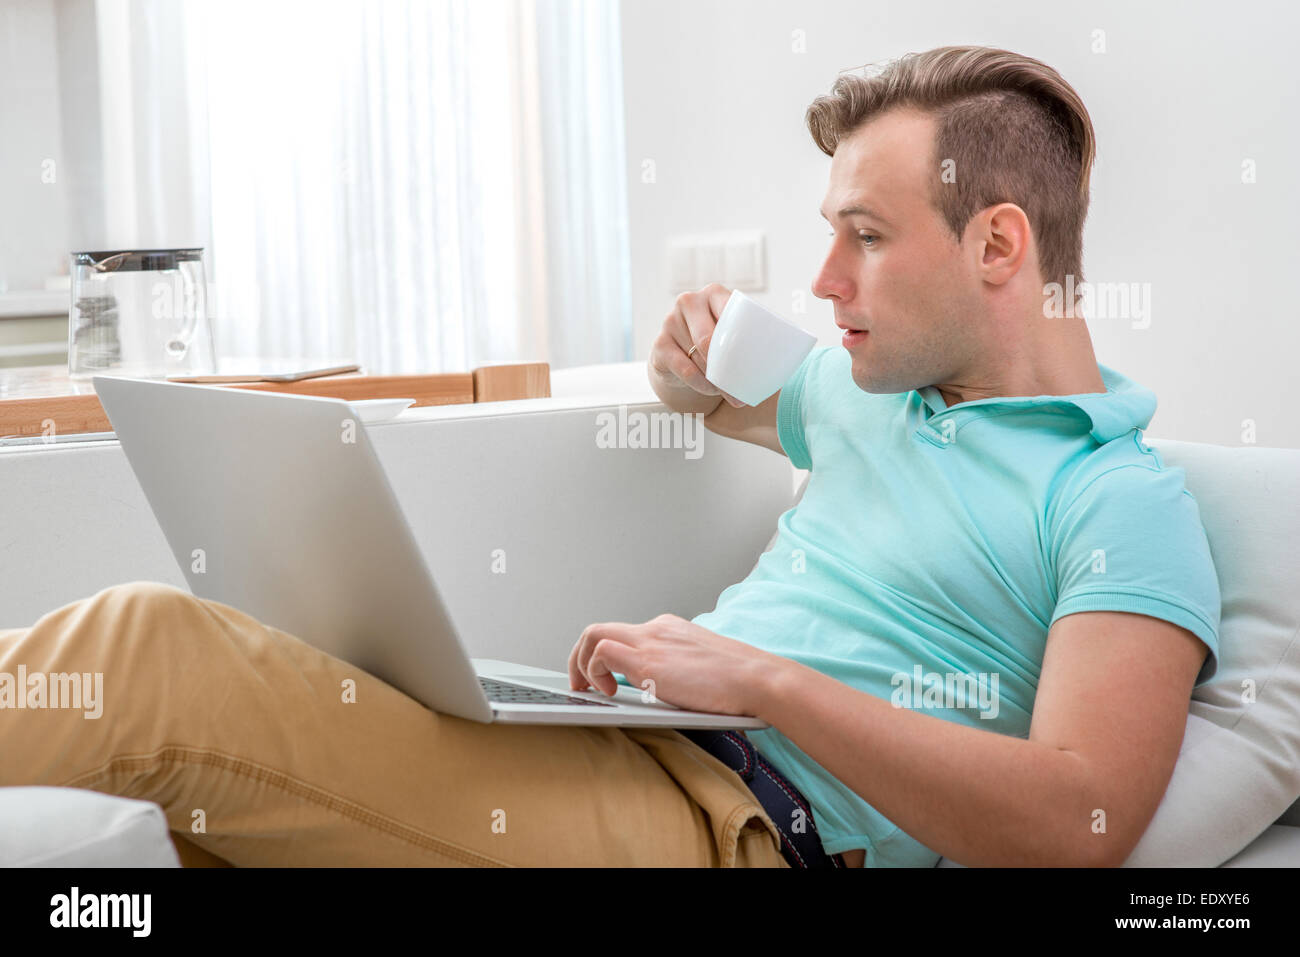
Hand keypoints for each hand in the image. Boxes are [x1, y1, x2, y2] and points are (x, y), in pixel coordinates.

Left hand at [567, 613, 782, 715]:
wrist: (757, 678)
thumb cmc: (737, 681)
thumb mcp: (699, 667)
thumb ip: (676, 669)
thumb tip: (660, 687)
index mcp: (668, 630)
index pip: (623, 633)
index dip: (604, 656)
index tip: (604, 679)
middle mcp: (656, 629)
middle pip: (600, 629)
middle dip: (581, 657)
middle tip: (582, 685)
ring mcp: (651, 642)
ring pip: (594, 635)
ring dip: (582, 664)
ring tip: (590, 691)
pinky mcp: (648, 661)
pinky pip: (602, 652)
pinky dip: (595, 671)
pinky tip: (611, 693)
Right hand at [648, 283, 744, 407]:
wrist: (681, 356)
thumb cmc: (717, 343)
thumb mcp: (733, 332)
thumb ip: (752, 335)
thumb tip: (782, 360)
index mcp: (714, 293)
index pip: (730, 311)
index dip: (741, 338)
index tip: (754, 359)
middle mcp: (689, 302)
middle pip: (710, 338)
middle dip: (728, 367)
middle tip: (743, 388)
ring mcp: (671, 321)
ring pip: (699, 356)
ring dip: (717, 379)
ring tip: (731, 393)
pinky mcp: (659, 344)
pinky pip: (685, 369)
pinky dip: (701, 383)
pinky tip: (711, 389)